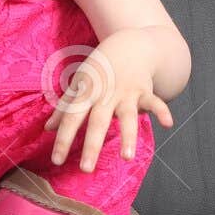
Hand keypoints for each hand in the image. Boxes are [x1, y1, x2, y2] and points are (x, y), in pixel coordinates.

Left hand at [43, 28, 175, 171]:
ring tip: (126, 158)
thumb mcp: (78, 84)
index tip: (56, 160)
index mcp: (85, 94)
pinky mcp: (144, 90)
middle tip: (86, 169)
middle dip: (92, 145)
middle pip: (97, 122)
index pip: (71, 119)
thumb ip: (65, 107)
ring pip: (127, 117)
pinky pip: (154, 101)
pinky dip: (161, 111)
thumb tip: (47, 129)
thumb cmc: (99, 68)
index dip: (62, 139)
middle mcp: (104, 94)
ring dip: (127, 136)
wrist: (127, 44)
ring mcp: (126, 92)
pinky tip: (167, 124)